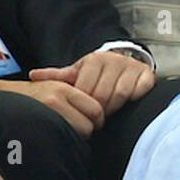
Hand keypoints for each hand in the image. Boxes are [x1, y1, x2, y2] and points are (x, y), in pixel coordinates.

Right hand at [0, 73, 102, 135]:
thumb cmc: (29, 95)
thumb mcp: (53, 86)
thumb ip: (75, 97)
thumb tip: (99, 114)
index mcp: (63, 89)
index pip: (96, 108)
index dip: (98, 119)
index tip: (92, 123)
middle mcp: (56, 99)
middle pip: (90, 125)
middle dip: (88, 131)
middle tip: (77, 131)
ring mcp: (46, 113)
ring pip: (78, 135)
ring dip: (76, 138)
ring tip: (64, 133)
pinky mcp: (38, 126)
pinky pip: (61, 140)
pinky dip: (63, 143)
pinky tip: (55, 138)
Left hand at [31, 50, 154, 117]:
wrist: (124, 63)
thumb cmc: (97, 73)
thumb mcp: (77, 72)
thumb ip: (58, 76)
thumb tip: (33, 75)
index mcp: (95, 59)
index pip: (86, 88)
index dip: (83, 104)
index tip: (82, 113)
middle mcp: (114, 60)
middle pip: (103, 93)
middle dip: (98, 110)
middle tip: (95, 120)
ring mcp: (132, 67)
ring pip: (120, 95)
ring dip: (113, 108)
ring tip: (108, 114)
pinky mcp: (147, 75)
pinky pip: (138, 91)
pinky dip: (132, 100)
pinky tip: (125, 106)